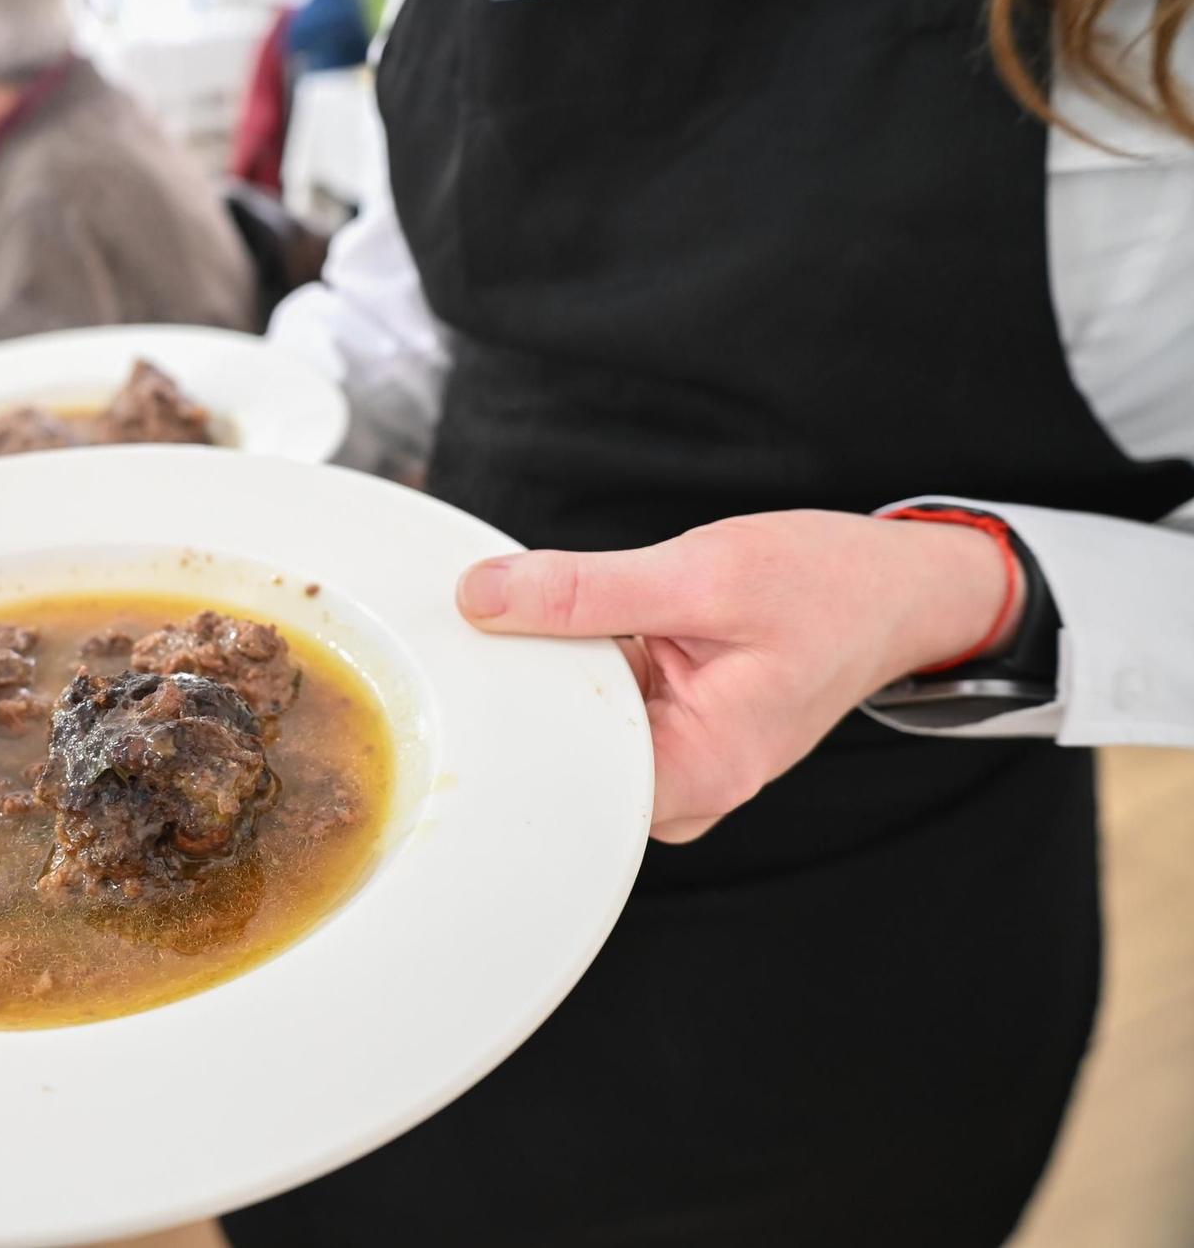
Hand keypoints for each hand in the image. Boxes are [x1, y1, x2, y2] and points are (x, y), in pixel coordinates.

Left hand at [456, 510, 1020, 842]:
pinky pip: (599, 705)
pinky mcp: (669, 732)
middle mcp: (685, 790)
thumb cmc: (829, 587)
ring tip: (558, 616)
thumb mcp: (704, 574)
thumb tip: (480, 596)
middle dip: (527, 684)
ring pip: (575, 725)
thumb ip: (587, 590)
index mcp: (699, 775)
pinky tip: (587, 625)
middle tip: (495, 620)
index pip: (561, 774)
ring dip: (557, 669)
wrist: (897, 591)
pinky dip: (584, 661)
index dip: (507, 711)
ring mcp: (676, 765)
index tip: (469, 657)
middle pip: (561, 753)